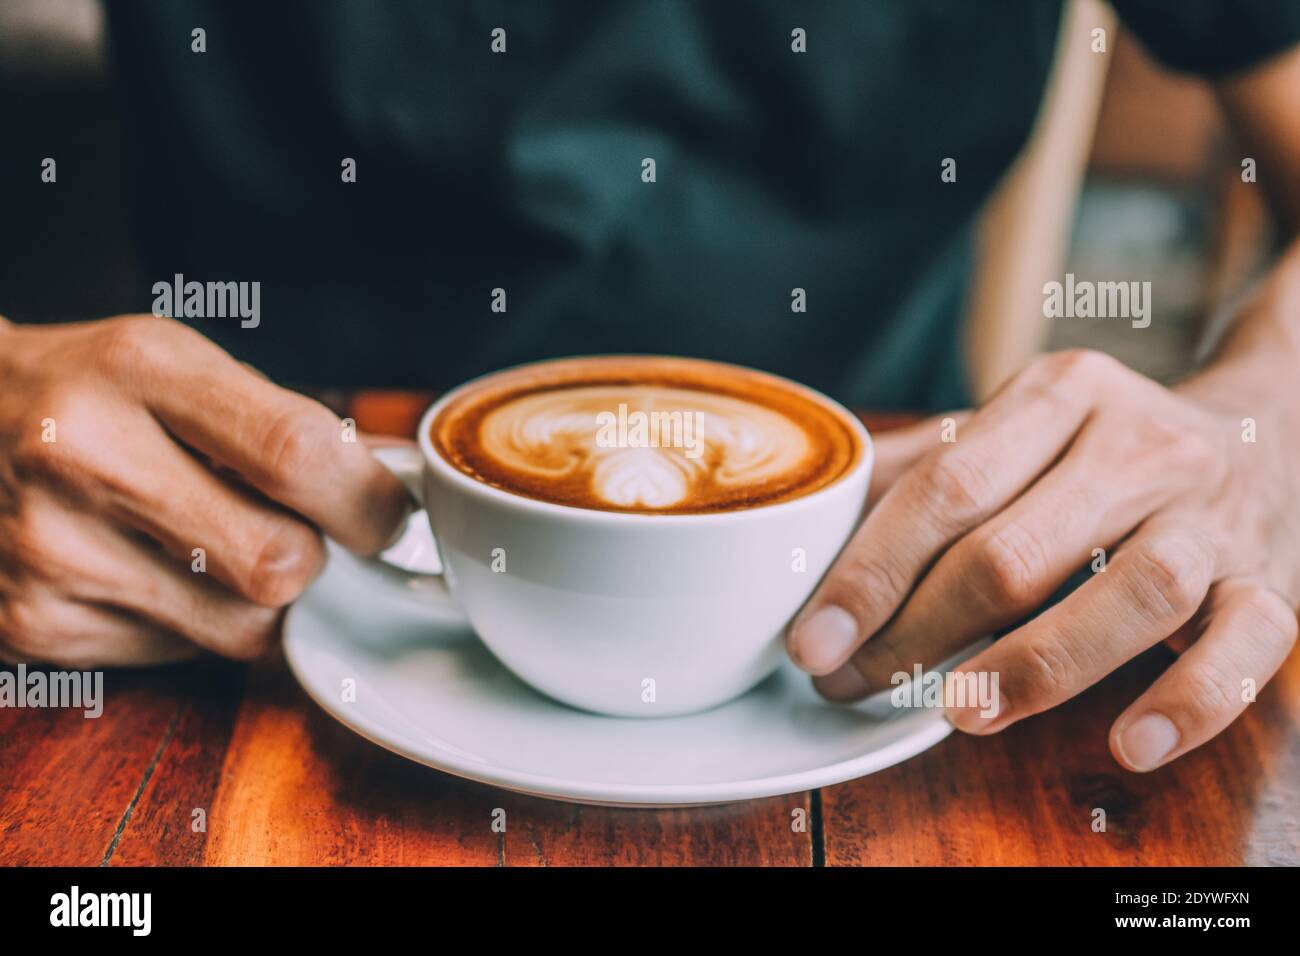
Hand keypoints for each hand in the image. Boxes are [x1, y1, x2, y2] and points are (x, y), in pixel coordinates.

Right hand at [0, 315, 410, 665]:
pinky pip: (183, 654)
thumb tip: (387, 499)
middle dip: (314, 555)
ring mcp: (50, 550)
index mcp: (140, 367)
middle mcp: (83, 455)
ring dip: (257, 596)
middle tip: (294, 527)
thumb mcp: (176, 362)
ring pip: (243, 627)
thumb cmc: (88, 389)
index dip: (366, 501)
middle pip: (279, 562)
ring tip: (211, 542)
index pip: (297, 455)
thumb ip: (282, 423)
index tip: (386, 515)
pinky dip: (195, 621)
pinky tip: (152, 569)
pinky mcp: (34, 624)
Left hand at [787, 347, 1299, 770]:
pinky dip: (1190, 699)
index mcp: (1062, 394)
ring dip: (1036, 664)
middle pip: (1015, 549)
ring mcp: (1212, 515)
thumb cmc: (1107, 449)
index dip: (871, 571)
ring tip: (959, 714)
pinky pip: (1247, 645)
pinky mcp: (1273, 581)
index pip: (947, 487)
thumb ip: (931, 463)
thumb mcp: (1023, 425)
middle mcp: (1140, 444)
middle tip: (855, 685)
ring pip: (1132, 592)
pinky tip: (1129, 742)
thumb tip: (821, 509)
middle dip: (919, 631)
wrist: (1270, 434)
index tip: (814, 639)